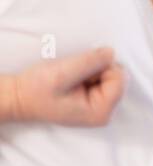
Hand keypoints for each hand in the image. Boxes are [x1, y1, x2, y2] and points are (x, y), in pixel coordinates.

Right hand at [0, 48, 125, 126]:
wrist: (20, 97)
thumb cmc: (37, 90)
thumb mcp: (62, 73)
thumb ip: (90, 63)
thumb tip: (112, 53)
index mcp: (101, 112)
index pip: (119, 79)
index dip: (102, 67)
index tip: (80, 71)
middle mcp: (105, 112)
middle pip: (118, 77)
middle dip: (98, 69)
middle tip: (74, 75)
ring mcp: (101, 106)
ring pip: (110, 75)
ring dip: (92, 70)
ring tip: (71, 78)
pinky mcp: (95, 99)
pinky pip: (103, 78)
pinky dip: (89, 73)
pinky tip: (74, 80)